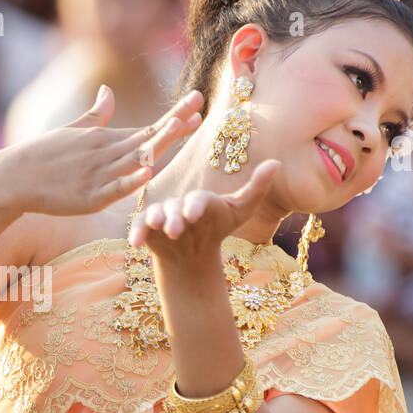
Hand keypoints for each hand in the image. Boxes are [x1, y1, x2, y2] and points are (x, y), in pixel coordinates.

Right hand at [2, 87, 204, 216]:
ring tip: (179, 129)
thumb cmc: (41, 154)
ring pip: (134, 159)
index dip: (173, 116)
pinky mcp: (87, 197)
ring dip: (158, 145)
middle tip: (199, 109)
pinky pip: (114, 188)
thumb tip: (107, 90)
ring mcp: (97, 175)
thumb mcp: (71, 129)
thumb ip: (95, 114)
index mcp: (104, 138)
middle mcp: (104, 153)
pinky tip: (148, 172)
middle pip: (147, 139)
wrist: (13, 177)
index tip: (196, 103)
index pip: (147, 127)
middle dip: (175, 125)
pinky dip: (131, 180)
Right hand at [128, 159, 279, 272]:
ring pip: (155, 215)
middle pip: (174, 208)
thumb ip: (256, 187)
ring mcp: (160, 214)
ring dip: (154, 222)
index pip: (198, 200)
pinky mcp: (146, 227)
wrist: (194, 251)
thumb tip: (277, 162)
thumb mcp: (240, 210)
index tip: (193, 213)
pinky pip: (139, 228)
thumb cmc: (218, 225)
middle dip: (174, 218)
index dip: (195, 206)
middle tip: (176, 229)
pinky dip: (136, 234)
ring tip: (155, 229)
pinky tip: (135, 244)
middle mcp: (177, 203)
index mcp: (200, 199)